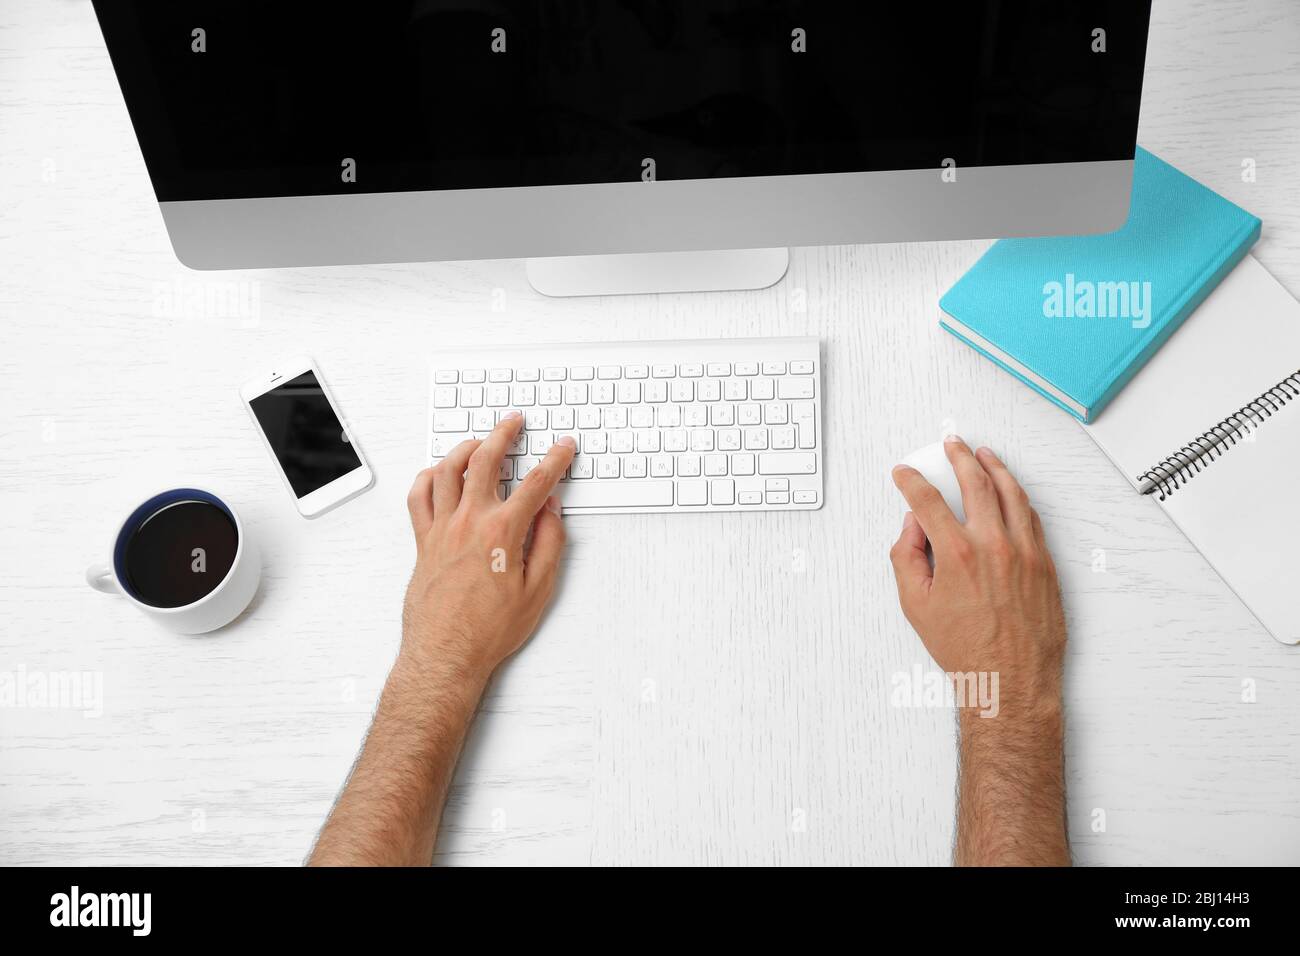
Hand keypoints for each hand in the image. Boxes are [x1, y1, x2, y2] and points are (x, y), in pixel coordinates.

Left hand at [402, 412, 575, 688]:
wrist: (445, 653)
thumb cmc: (489, 630)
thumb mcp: (538, 589)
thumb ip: (549, 542)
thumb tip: (551, 510)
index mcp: (502, 532)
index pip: (536, 483)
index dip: (555, 460)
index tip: (563, 448)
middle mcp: (469, 522)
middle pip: (485, 460)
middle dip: (503, 434)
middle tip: (514, 421)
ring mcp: (441, 529)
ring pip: (447, 470)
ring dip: (465, 448)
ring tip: (479, 440)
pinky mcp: (423, 541)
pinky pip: (418, 497)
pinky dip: (428, 477)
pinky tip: (438, 473)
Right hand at [889, 438, 1065, 719]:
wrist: (1010, 680)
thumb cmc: (966, 650)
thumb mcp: (916, 605)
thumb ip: (906, 558)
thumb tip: (912, 527)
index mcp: (957, 554)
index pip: (928, 500)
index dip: (911, 481)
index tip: (904, 473)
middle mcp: (994, 545)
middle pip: (975, 482)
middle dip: (959, 457)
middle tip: (950, 444)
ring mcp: (1025, 551)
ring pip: (1011, 492)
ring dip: (995, 467)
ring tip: (984, 454)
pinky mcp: (1046, 563)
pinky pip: (1032, 516)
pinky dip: (1018, 496)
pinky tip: (1011, 490)